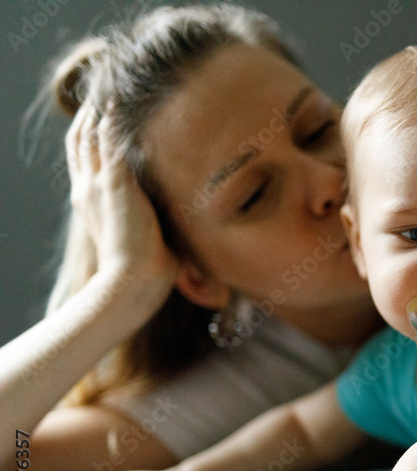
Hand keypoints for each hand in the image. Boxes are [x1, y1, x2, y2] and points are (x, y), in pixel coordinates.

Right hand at [67, 100, 177, 299]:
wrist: (129, 284)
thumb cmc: (143, 275)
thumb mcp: (144, 243)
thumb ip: (154, 228)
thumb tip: (180, 235)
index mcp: (90, 203)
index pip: (83, 160)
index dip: (89, 136)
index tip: (101, 117)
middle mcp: (86, 188)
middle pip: (80, 139)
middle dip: (90, 113)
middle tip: (103, 91)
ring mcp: (97, 183)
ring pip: (90, 132)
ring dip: (101, 107)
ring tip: (113, 84)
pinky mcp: (114, 182)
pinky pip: (109, 138)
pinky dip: (114, 116)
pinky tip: (123, 98)